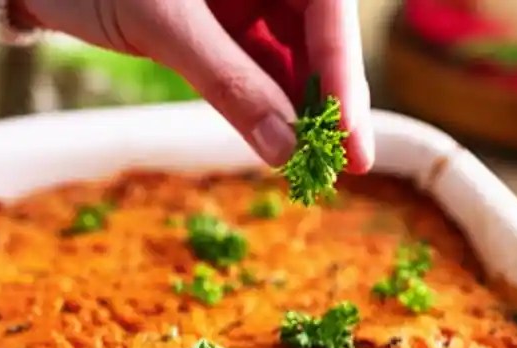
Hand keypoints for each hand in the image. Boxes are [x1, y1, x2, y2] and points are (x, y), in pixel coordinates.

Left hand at [14, 0, 373, 171]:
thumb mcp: (164, 25)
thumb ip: (229, 82)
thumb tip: (286, 147)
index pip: (328, 7)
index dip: (344, 73)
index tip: (351, 133)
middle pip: (323, 34)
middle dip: (333, 97)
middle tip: (347, 163)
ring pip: (295, 55)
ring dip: (304, 108)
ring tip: (316, 162)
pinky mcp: (224, 22)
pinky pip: (260, 66)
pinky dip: (268, 104)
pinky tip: (281, 141)